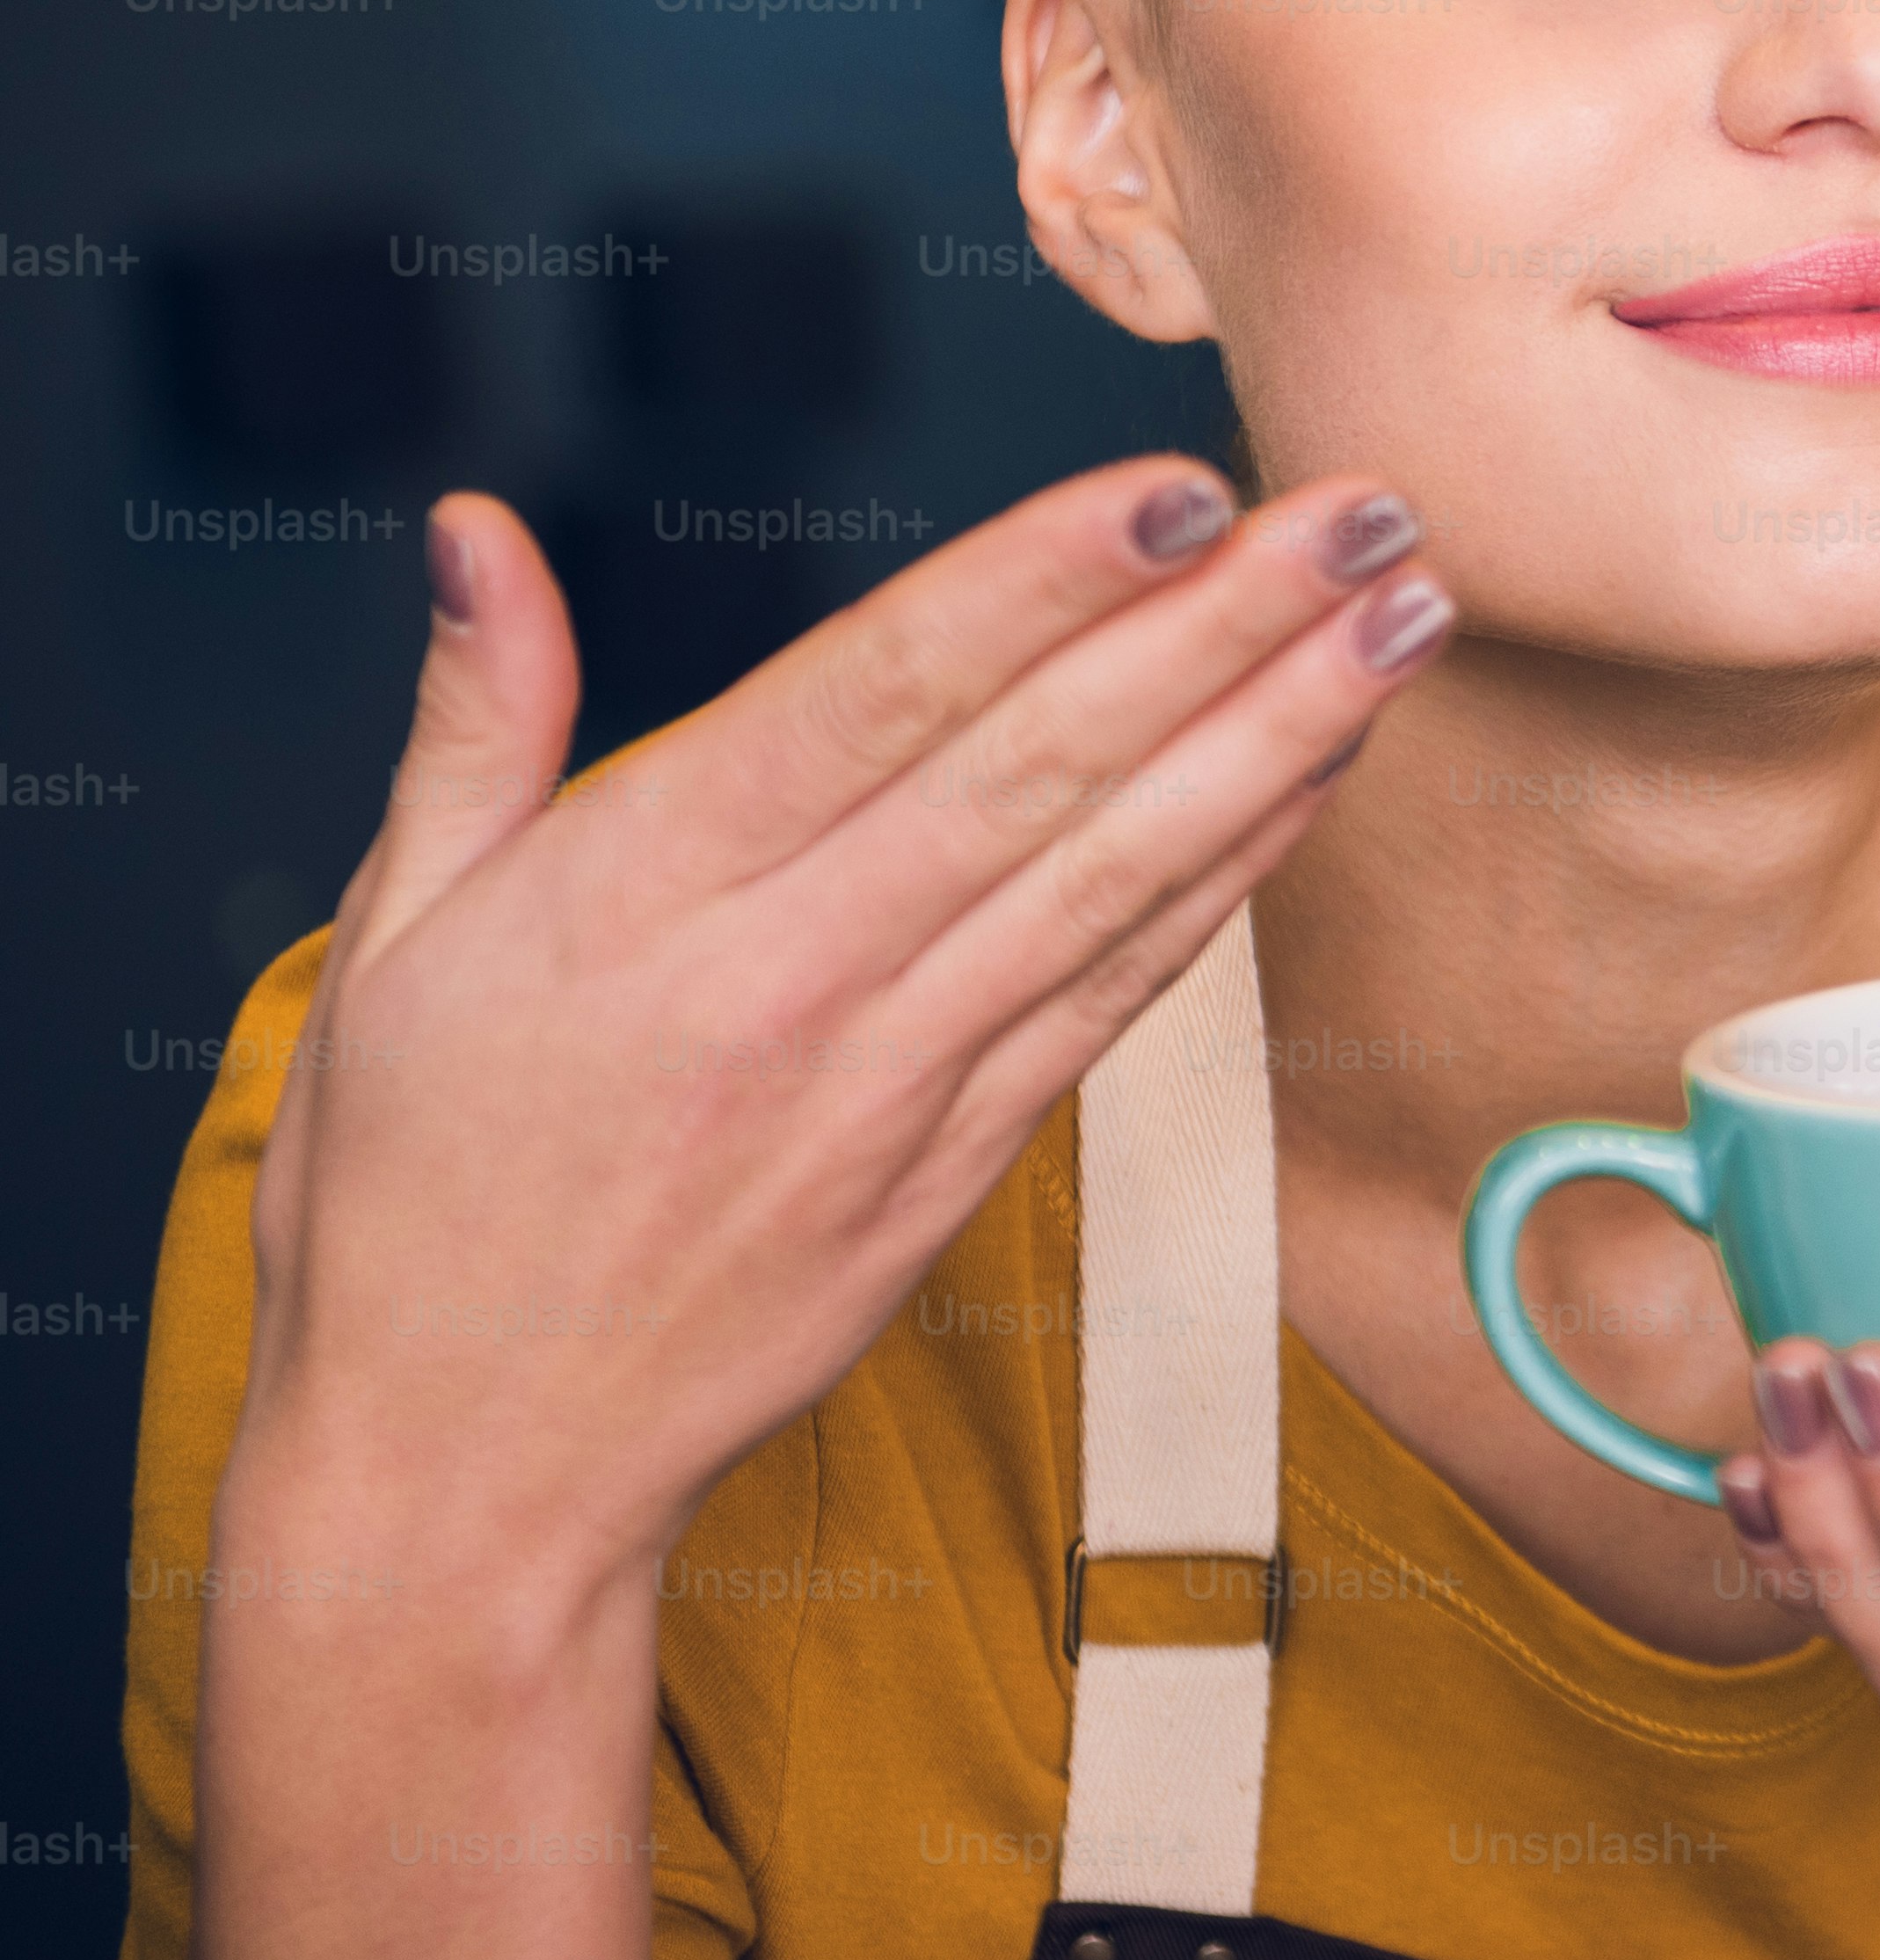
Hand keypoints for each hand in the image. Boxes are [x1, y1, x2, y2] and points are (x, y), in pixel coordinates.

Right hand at [229, 461, 1456, 1590]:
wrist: (471, 1473)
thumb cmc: (415, 1195)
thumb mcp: (393, 940)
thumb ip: (473, 718)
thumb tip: (478, 527)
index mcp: (638, 899)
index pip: (873, 697)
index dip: (1036, 583)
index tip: (1174, 486)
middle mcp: (787, 984)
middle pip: (1041, 769)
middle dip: (1224, 628)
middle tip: (1368, 513)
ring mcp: (891, 1084)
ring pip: (1118, 874)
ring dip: (1281, 735)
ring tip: (1406, 616)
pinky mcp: (959, 1165)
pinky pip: (1121, 993)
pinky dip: (1231, 878)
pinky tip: (1322, 775)